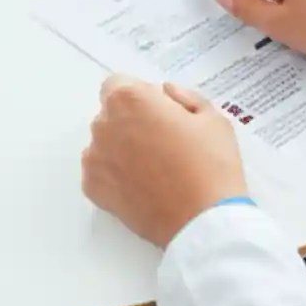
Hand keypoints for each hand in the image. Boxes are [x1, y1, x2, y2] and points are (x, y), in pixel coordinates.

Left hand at [82, 75, 246, 248]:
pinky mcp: (93, 188)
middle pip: (112, 113)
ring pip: (104, 142)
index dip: (141, 95)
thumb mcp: (212, 118)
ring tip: (155, 168)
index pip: (118, 83)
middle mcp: (105, 125)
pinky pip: (100, 170)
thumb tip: (165, 93)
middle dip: (132, 120)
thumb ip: (184, 96)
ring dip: (122, 147)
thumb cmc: (211, 165)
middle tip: (164, 142)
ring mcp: (95, 158)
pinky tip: (144, 185)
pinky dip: (116, 174)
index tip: (160, 112)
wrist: (202, 222)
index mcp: (130, 99)